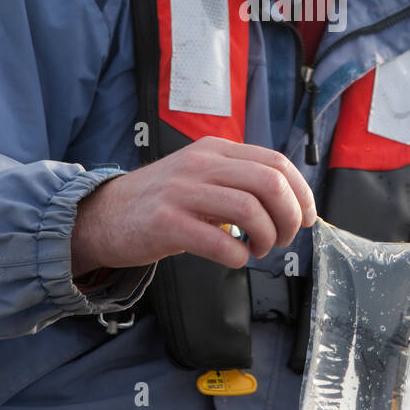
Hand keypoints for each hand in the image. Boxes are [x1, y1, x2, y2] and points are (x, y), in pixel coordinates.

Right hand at [71, 137, 316, 274]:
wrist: (102, 215)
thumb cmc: (160, 201)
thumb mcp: (200, 175)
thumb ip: (238, 180)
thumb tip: (290, 202)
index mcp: (215, 149)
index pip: (276, 161)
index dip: (301, 192)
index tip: (307, 217)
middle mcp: (200, 164)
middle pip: (269, 182)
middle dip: (289, 216)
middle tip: (285, 238)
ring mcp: (182, 192)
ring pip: (249, 209)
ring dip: (267, 238)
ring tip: (259, 250)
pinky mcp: (166, 223)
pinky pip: (220, 242)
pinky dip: (239, 257)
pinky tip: (235, 259)